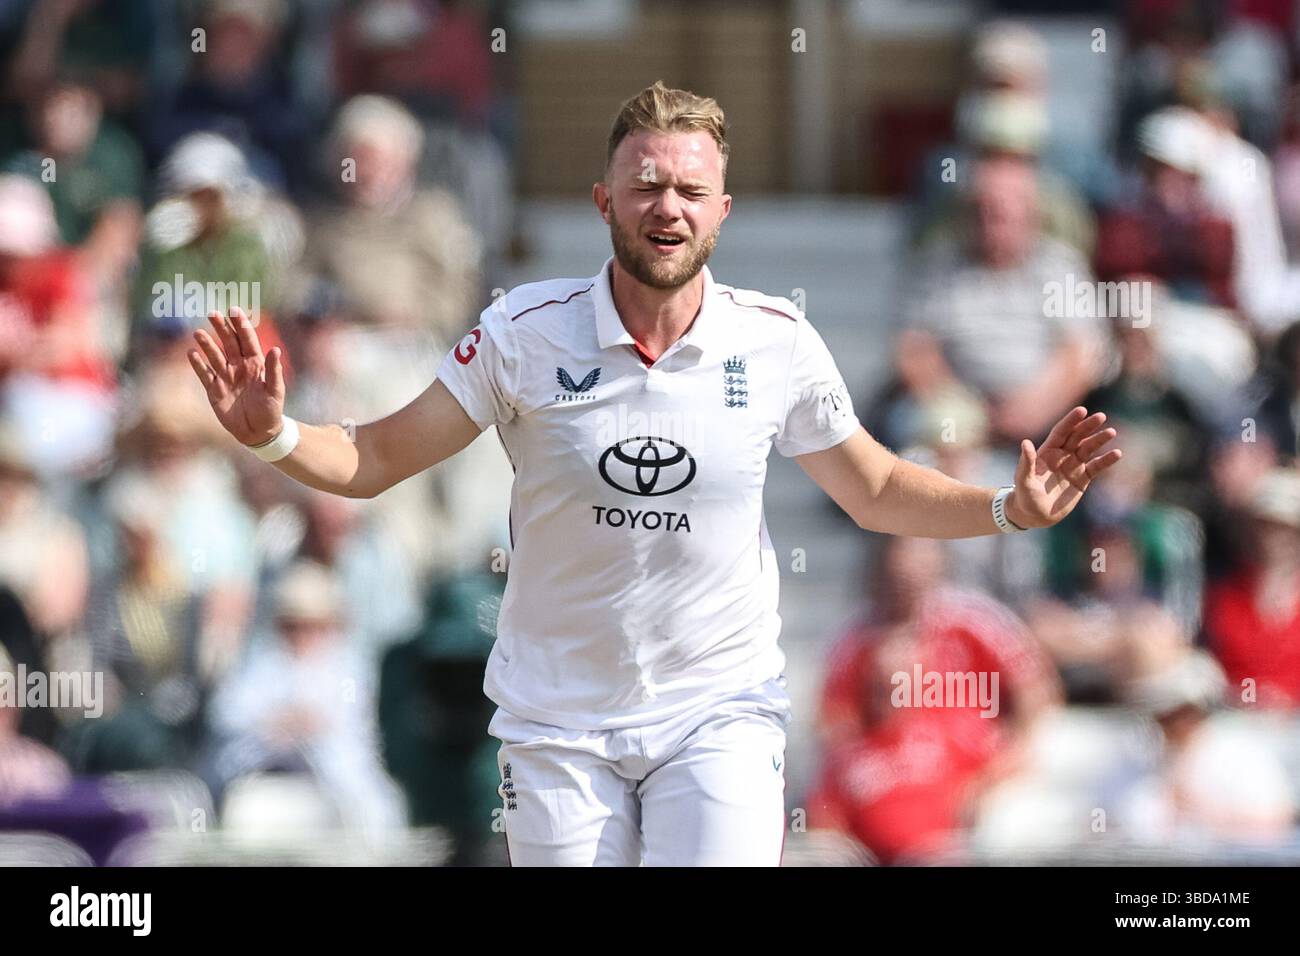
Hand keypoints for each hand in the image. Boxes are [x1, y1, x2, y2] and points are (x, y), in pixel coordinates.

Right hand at [187, 307, 285, 446]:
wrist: (259, 432)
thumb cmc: (271, 410)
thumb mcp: (275, 391)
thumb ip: (274, 371)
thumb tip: (275, 350)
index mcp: (256, 364)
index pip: (247, 340)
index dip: (241, 325)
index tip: (234, 310)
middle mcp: (239, 367)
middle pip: (229, 343)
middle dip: (221, 328)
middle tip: (213, 313)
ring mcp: (226, 377)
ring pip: (214, 356)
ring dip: (207, 344)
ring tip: (198, 333)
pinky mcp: (214, 390)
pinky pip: (204, 374)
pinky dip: (198, 365)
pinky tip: (191, 354)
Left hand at [1006, 406, 1121, 528]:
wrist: (1034, 515)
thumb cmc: (1025, 496)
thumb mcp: (1024, 480)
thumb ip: (1026, 462)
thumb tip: (1025, 442)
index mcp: (1047, 451)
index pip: (1061, 432)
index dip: (1071, 421)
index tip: (1082, 410)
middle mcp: (1062, 455)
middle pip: (1077, 436)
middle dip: (1088, 426)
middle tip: (1101, 416)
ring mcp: (1073, 466)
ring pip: (1088, 449)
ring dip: (1099, 440)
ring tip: (1111, 432)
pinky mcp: (1082, 479)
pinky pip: (1096, 467)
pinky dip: (1106, 460)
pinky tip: (1117, 454)